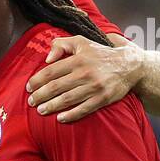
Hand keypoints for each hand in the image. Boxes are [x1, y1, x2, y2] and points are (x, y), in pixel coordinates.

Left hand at [26, 35, 143, 122]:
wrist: (130, 65)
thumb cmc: (101, 53)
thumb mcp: (82, 42)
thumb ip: (62, 44)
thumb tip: (47, 58)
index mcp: (78, 59)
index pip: (51, 71)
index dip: (37, 80)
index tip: (29, 87)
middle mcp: (85, 72)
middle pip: (56, 87)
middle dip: (40, 96)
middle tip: (31, 102)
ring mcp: (95, 86)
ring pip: (67, 99)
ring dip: (51, 106)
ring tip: (40, 111)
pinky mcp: (103, 98)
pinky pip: (84, 109)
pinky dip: (71, 115)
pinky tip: (60, 118)